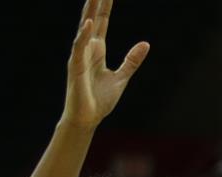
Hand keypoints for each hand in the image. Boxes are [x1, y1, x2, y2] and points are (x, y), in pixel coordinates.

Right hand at [62, 0, 148, 130]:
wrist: (87, 119)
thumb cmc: (100, 100)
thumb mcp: (121, 78)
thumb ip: (132, 60)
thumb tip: (145, 43)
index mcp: (97, 49)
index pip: (102, 21)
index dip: (105, 6)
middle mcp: (87, 48)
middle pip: (92, 19)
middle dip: (95, 2)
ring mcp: (80, 56)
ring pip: (84, 28)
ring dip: (88, 12)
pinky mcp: (76, 67)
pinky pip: (79, 48)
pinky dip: (84, 35)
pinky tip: (89, 23)